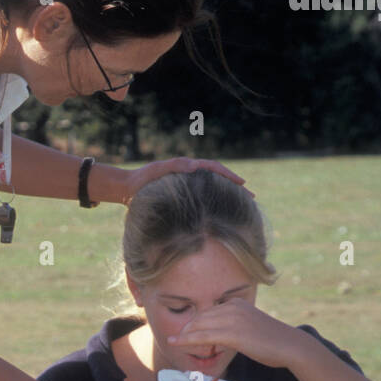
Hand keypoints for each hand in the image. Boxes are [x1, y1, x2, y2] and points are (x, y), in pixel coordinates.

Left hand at [122, 157, 252, 205]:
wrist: (127, 190)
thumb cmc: (141, 181)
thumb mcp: (157, 171)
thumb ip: (174, 165)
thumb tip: (194, 164)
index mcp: (188, 168)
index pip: (214, 168)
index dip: (229, 176)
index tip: (243, 184)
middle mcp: (190, 176)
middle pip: (218, 179)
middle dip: (235, 188)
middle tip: (252, 198)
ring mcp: (188, 187)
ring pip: (213, 190)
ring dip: (227, 197)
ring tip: (242, 208)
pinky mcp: (183, 198)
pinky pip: (203, 200)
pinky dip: (215, 205)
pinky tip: (221, 216)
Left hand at [168, 299, 300, 370]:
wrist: (290, 346)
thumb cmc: (272, 341)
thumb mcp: (250, 327)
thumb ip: (235, 327)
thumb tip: (221, 337)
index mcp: (237, 303)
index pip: (208, 311)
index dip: (194, 323)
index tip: (184, 333)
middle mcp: (233, 307)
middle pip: (200, 317)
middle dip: (186, 329)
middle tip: (175, 340)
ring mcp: (233, 319)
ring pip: (199, 326)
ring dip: (184, 335)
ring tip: (173, 343)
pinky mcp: (233, 334)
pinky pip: (203, 337)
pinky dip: (187, 340)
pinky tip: (176, 344)